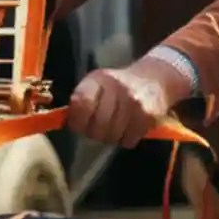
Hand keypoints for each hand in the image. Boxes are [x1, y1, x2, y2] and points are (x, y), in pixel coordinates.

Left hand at [68, 57, 194, 147]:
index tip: (79, 124)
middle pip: (96, 127)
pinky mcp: (147, 115)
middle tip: (99, 128)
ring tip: (115, 126)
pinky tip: (129, 127)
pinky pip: (128, 140)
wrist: (155, 79)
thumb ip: (80, 101)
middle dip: (95, 133)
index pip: (81, 104)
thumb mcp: (97, 85)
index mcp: (98, 79)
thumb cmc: (118, 85)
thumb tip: (62, 123)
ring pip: (111, 136)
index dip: (77, 120)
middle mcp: (116, 88)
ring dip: (111, 137)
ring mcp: (133, 102)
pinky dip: (126, 139)